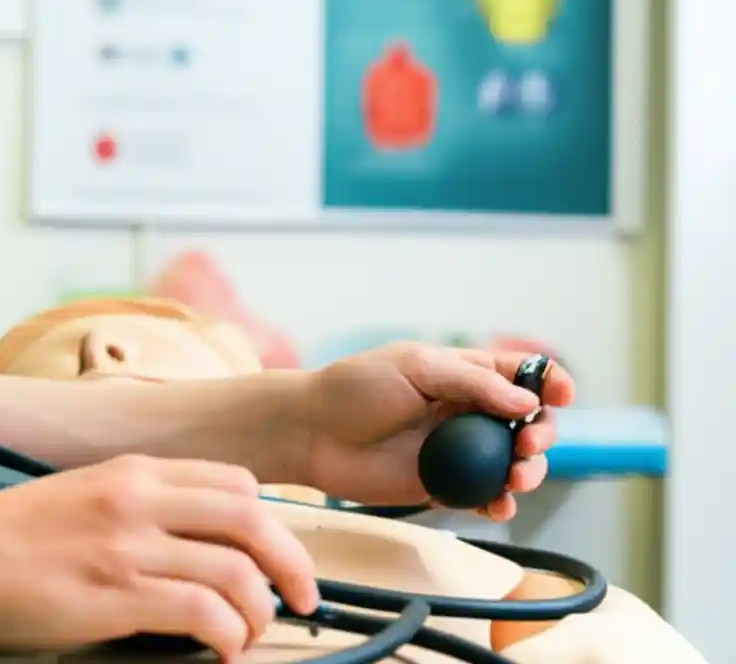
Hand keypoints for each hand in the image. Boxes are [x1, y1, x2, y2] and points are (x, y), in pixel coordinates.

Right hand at [0, 455, 318, 661]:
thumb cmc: (6, 538)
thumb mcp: (82, 496)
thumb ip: (139, 507)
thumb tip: (197, 546)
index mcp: (133, 471)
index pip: (234, 482)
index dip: (273, 521)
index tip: (281, 555)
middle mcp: (138, 498)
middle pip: (251, 517)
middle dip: (293, 562)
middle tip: (302, 598)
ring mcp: (128, 545)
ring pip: (236, 571)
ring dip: (259, 611)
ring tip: (251, 633)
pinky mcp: (114, 593)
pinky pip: (204, 612)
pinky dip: (228, 635)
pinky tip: (222, 649)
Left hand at [301, 343, 574, 519]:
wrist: (311, 432)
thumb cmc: (355, 388)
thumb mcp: (414, 367)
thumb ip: (471, 383)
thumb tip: (528, 403)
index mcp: (464, 373)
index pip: (521, 374)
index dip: (549, 382)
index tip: (562, 394)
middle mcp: (466, 411)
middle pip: (528, 423)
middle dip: (542, 433)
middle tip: (526, 444)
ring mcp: (456, 451)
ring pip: (512, 463)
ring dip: (528, 471)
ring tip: (515, 477)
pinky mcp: (440, 485)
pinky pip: (483, 497)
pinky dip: (499, 504)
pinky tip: (499, 506)